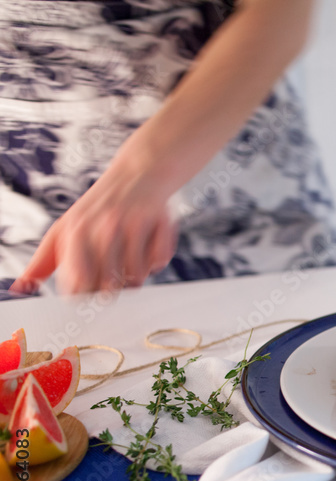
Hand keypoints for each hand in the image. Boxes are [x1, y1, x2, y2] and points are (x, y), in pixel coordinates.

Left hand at [12, 137, 177, 294]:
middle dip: (111, 288)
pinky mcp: (159, 222)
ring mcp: (133, 223)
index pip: (78, 284)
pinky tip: (147, 248)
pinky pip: (159, 262)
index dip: (84, 294)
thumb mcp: (62, 231)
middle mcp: (104, 226)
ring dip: (135, 276)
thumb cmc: (96, 210)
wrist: (136, 174)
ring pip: (136, 276)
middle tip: (111, 278)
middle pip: (109, 285)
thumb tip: (20, 289)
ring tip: (129, 261)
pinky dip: (155, 262)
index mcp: (76, 230)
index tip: (87, 293)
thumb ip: (41, 263)